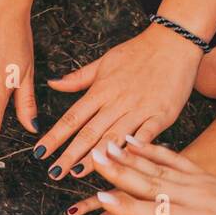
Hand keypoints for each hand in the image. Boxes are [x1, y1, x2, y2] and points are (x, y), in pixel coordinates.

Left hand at [36, 24, 201, 178]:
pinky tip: (121, 161)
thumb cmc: (138, 52)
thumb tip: (52, 84)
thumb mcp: (104, 62)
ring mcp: (139, 109)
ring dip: (95, 156)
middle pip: (89, 132)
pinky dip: (134, 148)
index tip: (40, 152)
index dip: (55, 136)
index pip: (72, 117)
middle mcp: (117, 102)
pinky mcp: (161, 115)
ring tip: (77, 173)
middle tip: (54, 173)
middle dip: (69, 154)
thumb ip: (78, 78)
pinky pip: (146, 135)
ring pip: (113, 136)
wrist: (175, 41)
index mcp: (101, 91)